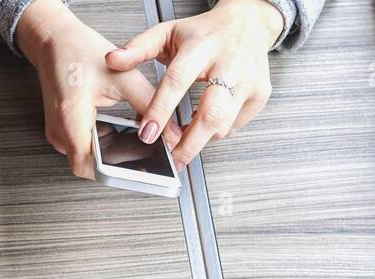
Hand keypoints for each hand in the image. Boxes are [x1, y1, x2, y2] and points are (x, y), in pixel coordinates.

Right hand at [15, 0, 172, 178]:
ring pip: (86, 159)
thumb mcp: (124, 76)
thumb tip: (169, 131)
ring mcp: (57, 133)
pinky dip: (101, 145)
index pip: (90, 167)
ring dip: (109, 155)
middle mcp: (59, 130)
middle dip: (117, 164)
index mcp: (71, 117)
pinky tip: (116, 130)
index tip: (137, 171)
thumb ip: (150, 105)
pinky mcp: (61, 130)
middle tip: (142, 155)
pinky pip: (82, 148)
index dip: (115, 173)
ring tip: (131, 140)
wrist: (54, 39)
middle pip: (90, 166)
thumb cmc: (79, 51)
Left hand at [105, 0, 281, 166]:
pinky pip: (236, 126)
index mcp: (203, 46)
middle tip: (171, 158)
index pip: (178, 81)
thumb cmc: (205, 32)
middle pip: (211, 113)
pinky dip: (217, 132)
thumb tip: (112, 60)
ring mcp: (250, 80)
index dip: (161, 110)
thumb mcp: (168, 32)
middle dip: (189, 143)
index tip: (147, 133)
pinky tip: (204, 126)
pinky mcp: (261, 94)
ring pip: (224, 125)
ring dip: (201, 139)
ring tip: (184, 142)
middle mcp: (230, 63)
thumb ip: (139, 48)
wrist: (248, 23)